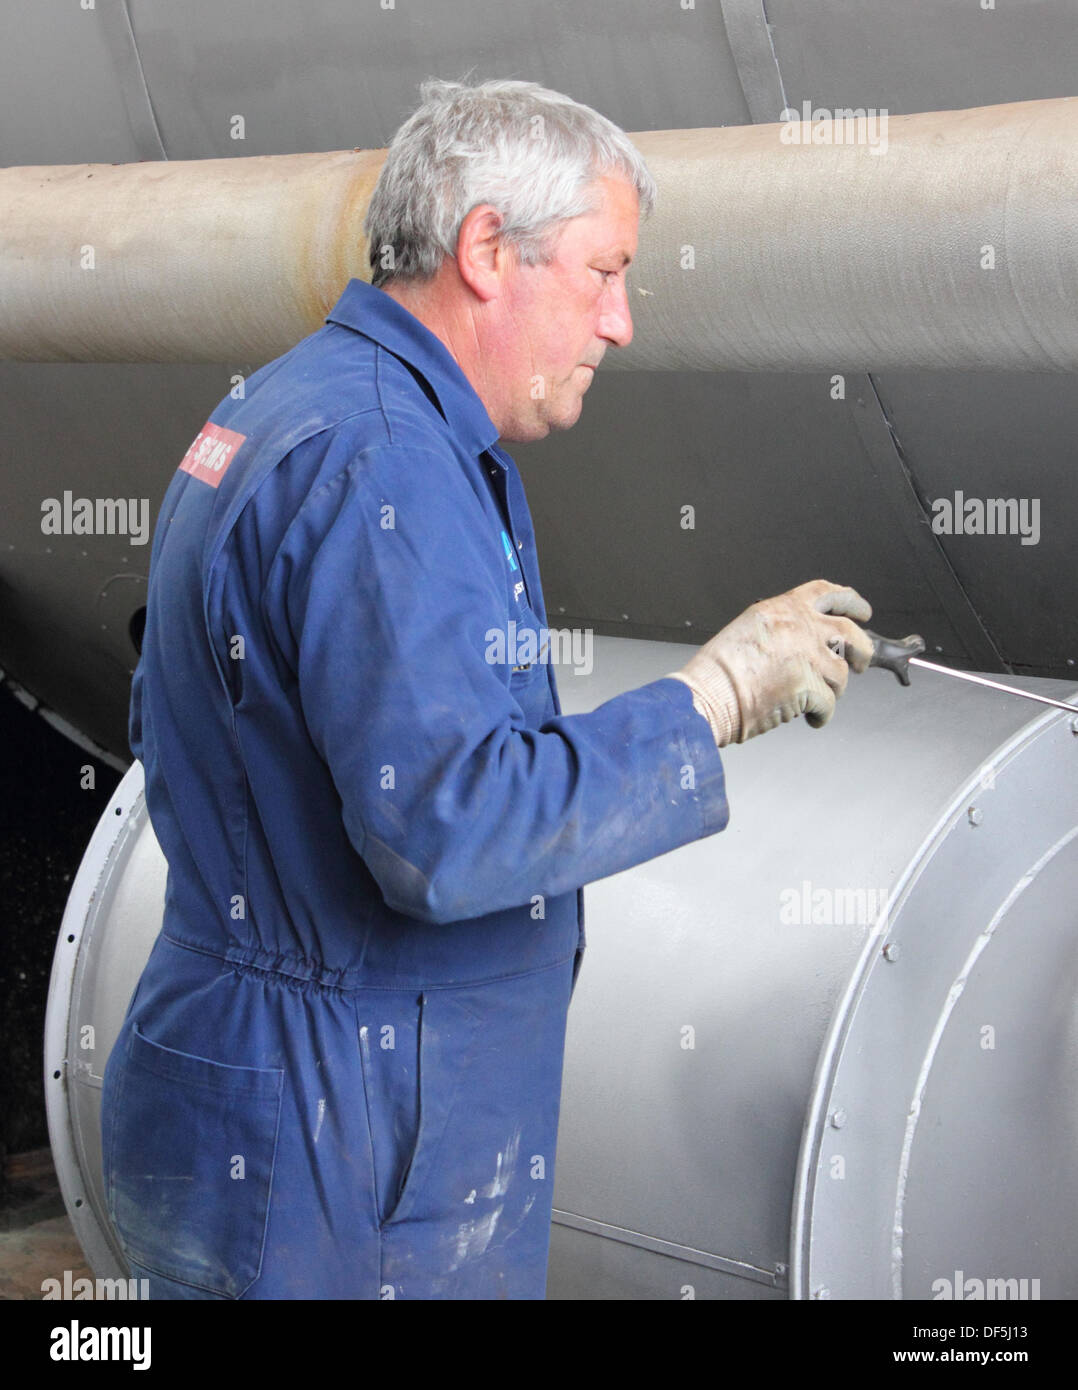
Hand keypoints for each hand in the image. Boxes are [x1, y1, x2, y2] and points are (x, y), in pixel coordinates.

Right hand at [667, 579, 873, 745]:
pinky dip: (821, 715)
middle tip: (860, 663)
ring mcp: (808, 657)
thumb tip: (812, 641)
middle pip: (851, 633)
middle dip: (861, 650)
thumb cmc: (719, 670)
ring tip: (813, 700)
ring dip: (832, 690)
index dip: (851, 602)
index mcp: (783, 608)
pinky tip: (811, 719)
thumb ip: (784, 627)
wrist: (708, 695)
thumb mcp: (750, 628)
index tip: (862, 612)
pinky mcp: (810, 688)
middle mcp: (800, 627)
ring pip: (840, 674)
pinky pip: (829, 704)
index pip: (827, 594)